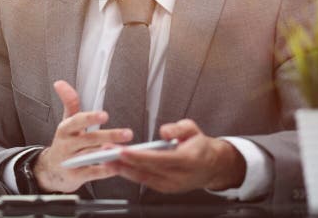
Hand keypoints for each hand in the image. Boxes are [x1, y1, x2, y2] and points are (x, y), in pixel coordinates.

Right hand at [32, 80, 133, 192]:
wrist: (51, 170)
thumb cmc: (64, 144)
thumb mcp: (66, 123)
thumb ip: (69, 103)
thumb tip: (61, 83)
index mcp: (65, 129)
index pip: (76, 121)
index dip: (90, 118)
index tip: (104, 115)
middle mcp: (67, 144)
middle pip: (89, 139)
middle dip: (109, 135)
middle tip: (127, 133)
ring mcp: (70, 161)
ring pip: (91, 156)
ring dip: (107, 153)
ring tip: (122, 150)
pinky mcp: (75, 176)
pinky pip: (92, 173)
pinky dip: (105, 170)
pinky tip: (116, 166)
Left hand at [115, 118, 246, 193]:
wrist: (212, 166)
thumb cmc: (200, 147)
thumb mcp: (192, 129)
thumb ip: (178, 128)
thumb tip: (164, 132)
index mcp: (188, 160)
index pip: (159, 159)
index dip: (139, 156)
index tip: (122, 151)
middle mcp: (180, 177)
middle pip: (147, 170)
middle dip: (124, 162)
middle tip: (105, 153)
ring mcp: (173, 186)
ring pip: (143, 179)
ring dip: (123, 170)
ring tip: (105, 161)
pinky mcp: (167, 189)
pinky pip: (145, 182)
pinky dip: (130, 175)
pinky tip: (118, 168)